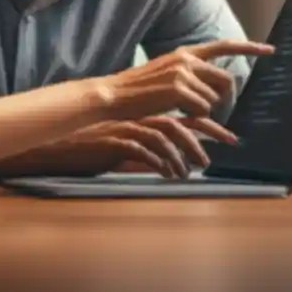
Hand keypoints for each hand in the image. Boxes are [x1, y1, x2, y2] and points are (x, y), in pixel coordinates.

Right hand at [44, 116, 239, 178]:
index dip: (210, 128)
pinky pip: (143, 148)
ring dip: (180, 154)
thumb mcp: (128, 152)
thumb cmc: (93, 150)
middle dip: (204, 137)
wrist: (60, 147)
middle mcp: (139, 119)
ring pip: (164, 134)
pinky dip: (158, 162)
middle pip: (180, 122)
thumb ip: (151, 154)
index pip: (185, 117)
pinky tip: (166, 175)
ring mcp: (127, 128)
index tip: (231, 140)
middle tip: (216, 156)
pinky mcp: (115, 140)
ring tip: (188, 172)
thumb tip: (176, 166)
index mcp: (145, 118)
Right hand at [93, 40, 274, 120]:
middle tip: (217, 113)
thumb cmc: (138, 92)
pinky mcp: (179, 89)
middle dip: (226, 99)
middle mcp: (187, 59)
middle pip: (225, 80)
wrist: (114, 97)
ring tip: (182, 111)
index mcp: (185, 53)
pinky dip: (194, 116)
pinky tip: (176, 114)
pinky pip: (202, 108)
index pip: (223, 46)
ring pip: (214, 98)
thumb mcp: (165, 76)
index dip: (249, 47)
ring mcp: (183, 73)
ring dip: (204, 110)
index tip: (271, 50)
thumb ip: (189, 76)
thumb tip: (214, 90)